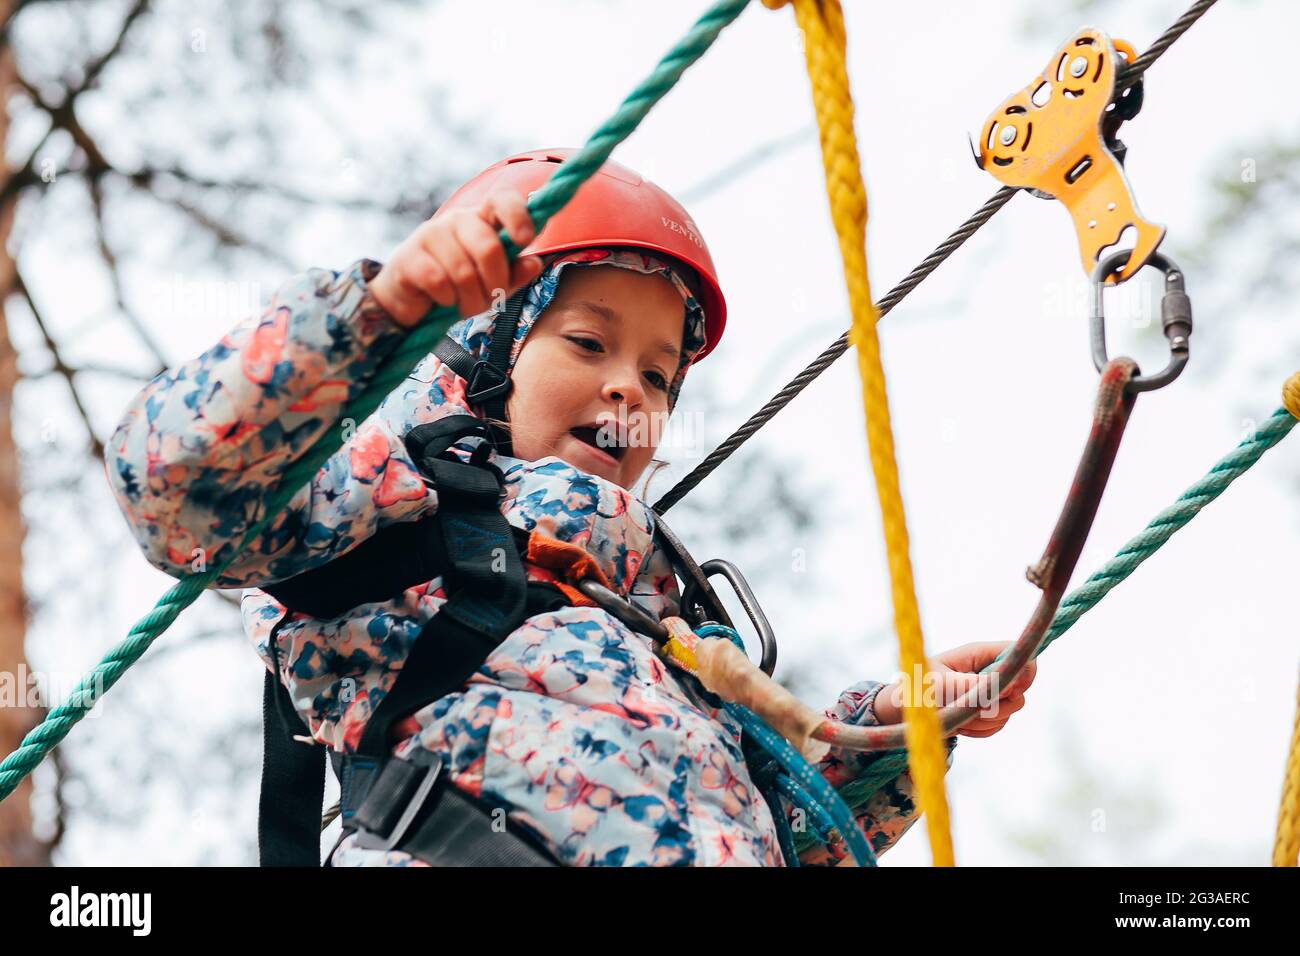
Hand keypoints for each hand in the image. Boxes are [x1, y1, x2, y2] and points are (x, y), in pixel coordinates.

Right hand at [369, 188, 544, 327]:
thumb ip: (514, 273)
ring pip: (464, 272)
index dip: (517, 215)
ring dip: (471, 300)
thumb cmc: (458, 287)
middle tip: (491, 301)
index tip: (525, 239)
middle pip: (488, 248)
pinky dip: (447, 300)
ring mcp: (430, 234)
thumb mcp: (492, 283)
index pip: (502, 200)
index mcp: (481, 219)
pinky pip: (439, 282)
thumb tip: (535, 264)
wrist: (410, 300)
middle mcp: (456, 219)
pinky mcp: (408, 256)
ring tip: (466, 306)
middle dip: (495, 285)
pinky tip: (442, 300)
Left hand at [871, 642, 1036, 737]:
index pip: (1017, 652)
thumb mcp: (943, 686)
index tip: (1006, 691)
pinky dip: (980, 730)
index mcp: (977, 654)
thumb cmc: (918, 690)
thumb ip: (976, 685)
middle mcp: (987, 671)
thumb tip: (1007, 686)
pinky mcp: (986, 711)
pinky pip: (999, 725)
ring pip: (1010, 710)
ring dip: (984, 720)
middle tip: (968, 708)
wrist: (902, 713)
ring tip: (956, 716)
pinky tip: (958, 724)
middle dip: (998, 705)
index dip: (1023, 672)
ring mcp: (989, 691)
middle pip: (1020, 688)